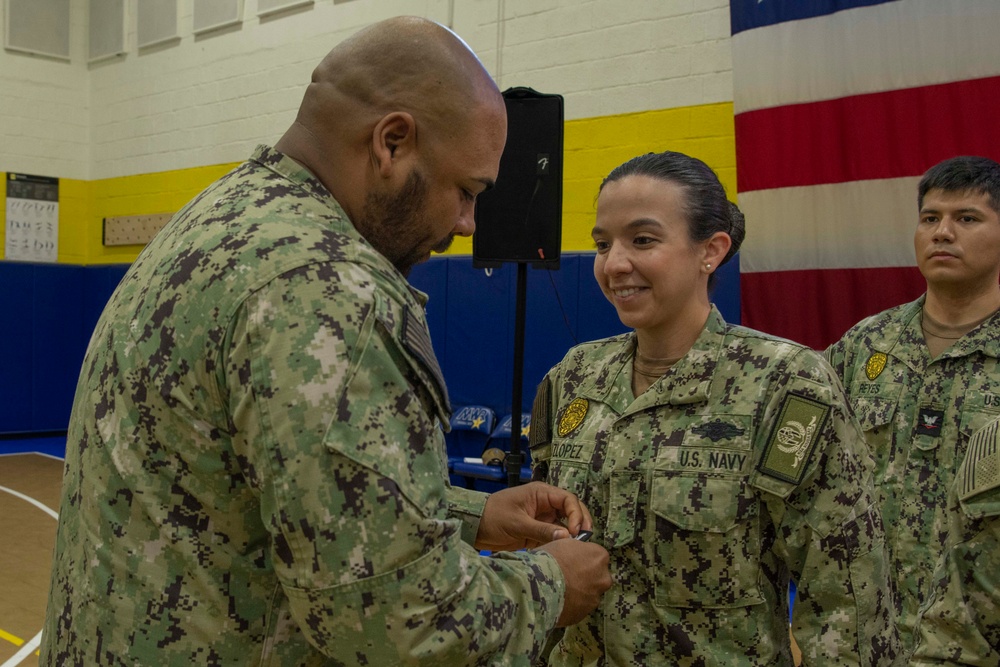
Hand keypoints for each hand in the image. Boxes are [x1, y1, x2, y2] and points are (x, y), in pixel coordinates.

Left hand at [474, 481, 592, 550]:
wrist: (474, 528)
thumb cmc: (493, 517)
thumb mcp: (517, 523)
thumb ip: (542, 530)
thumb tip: (567, 537)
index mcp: (541, 493)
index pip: (567, 499)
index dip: (577, 514)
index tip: (577, 531)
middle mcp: (545, 504)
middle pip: (571, 510)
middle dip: (581, 522)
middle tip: (586, 538)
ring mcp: (542, 518)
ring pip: (565, 524)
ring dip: (573, 534)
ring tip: (579, 547)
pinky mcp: (538, 532)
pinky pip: (555, 536)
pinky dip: (561, 543)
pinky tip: (565, 552)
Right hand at [536, 538, 611, 626]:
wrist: (538, 586)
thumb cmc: (549, 559)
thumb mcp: (562, 544)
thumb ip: (574, 549)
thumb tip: (573, 554)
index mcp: (599, 556)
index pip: (597, 555)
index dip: (583, 558)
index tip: (572, 561)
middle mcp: (603, 577)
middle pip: (598, 576)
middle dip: (587, 577)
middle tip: (568, 577)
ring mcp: (595, 597)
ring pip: (590, 593)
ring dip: (580, 592)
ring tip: (561, 592)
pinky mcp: (585, 613)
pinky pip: (580, 607)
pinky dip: (573, 605)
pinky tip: (559, 602)